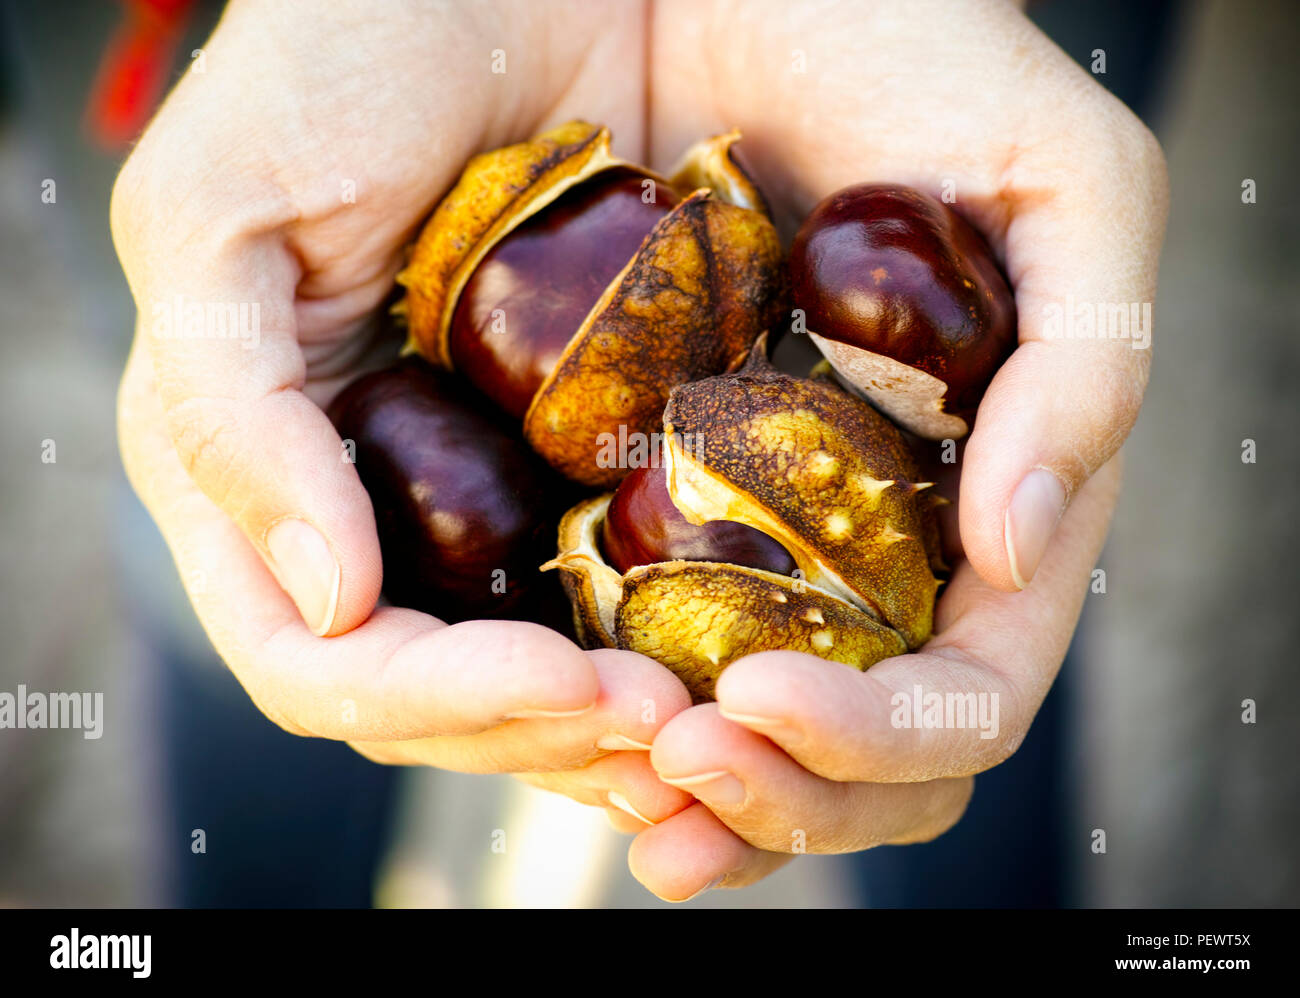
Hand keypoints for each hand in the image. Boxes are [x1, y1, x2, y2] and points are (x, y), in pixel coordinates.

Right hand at [112, 0, 694, 820]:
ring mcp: (471, 493)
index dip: (434, 694)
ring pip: (526, 670)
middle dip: (541, 727)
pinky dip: (660, 648)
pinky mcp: (567, 458)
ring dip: (612, 722)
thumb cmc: (331, 63)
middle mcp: (364, 510)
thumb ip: (229, 415)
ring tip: (712, 727)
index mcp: (261, 478)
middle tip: (671, 730)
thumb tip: (325, 598)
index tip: (564, 682)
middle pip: (433, 694)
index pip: (323, 658)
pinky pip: (608, 592)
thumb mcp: (219, 219)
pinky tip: (729, 663)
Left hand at [622, 0, 1167, 897]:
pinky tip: (570, 717)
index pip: (966, 691)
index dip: (885, 734)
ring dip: (700, 788)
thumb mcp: (1062, 182)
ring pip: (757, 735)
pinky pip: (647, 646)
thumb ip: (1088, 360)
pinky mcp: (660, 498)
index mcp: (983, 505)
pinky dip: (615, 715)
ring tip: (626, 770)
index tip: (765, 696)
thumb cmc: (915, 60)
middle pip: (862, 755)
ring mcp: (770, 535)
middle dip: (786, 792)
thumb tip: (1021, 545)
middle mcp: (878, 547)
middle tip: (684, 758)